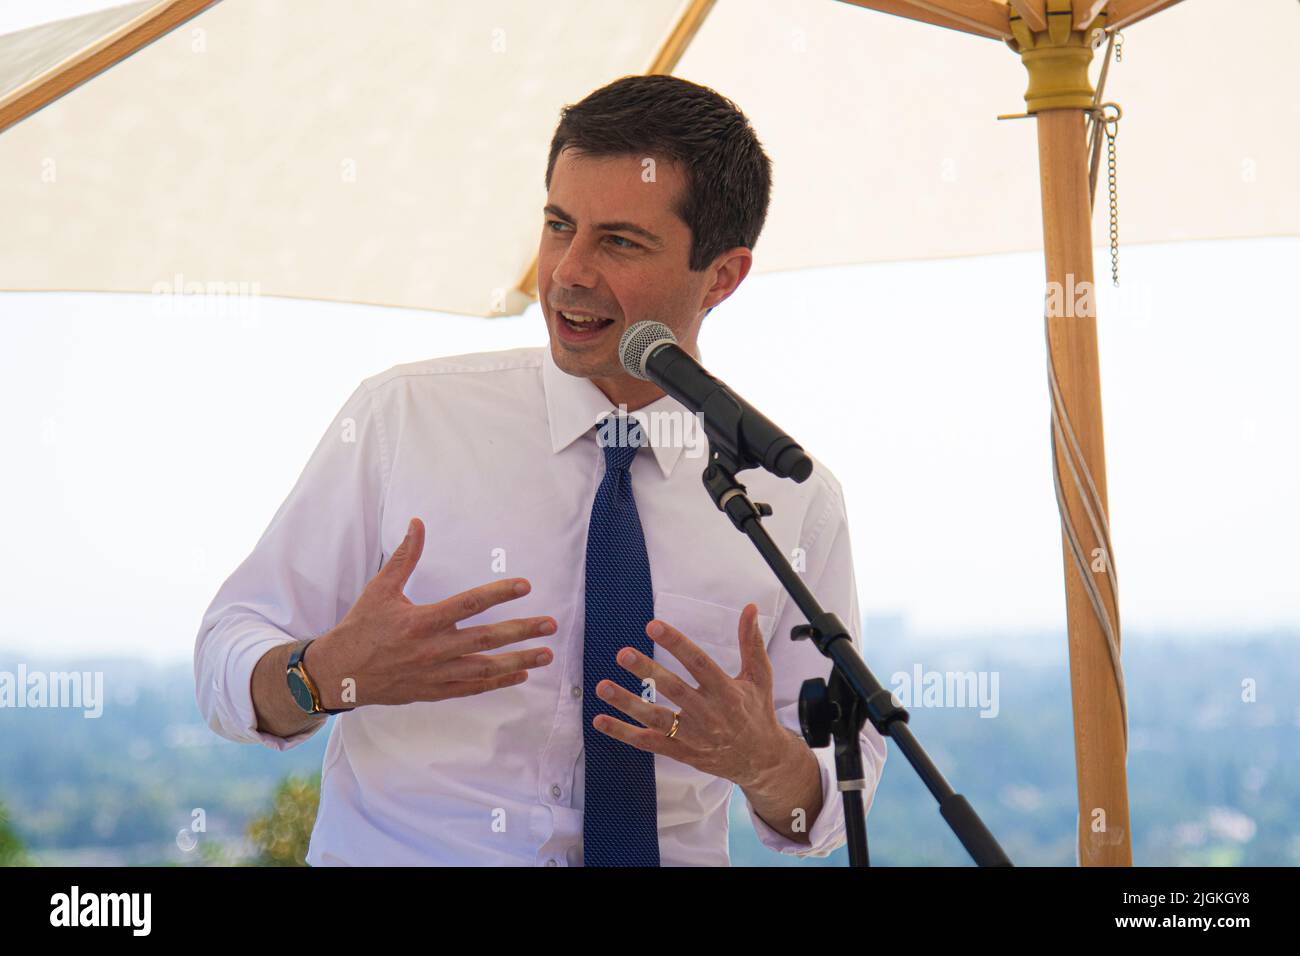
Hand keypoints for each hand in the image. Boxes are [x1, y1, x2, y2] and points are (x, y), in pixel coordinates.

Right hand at [308, 517, 556, 708]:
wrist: (339, 673)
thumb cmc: (361, 627)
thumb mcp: (380, 588)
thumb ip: (405, 556)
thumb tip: (417, 523)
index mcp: (421, 621)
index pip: (468, 604)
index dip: (499, 593)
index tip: (525, 586)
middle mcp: (432, 649)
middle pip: (486, 639)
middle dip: (522, 631)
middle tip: (550, 625)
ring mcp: (435, 673)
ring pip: (485, 668)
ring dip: (518, 661)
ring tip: (545, 654)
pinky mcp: (434, 690)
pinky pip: (472, 688)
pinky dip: (497, 683)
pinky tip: (519, 676)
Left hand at [591, 602, 794, 789]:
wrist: (761, 760)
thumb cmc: (757, 711)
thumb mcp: (759, 676)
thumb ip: (751, 642)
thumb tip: (750, 608)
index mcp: (727, 692)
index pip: (699, 663)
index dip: (676, 644)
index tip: (653, 626)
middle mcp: (709, 714)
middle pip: (673, 690)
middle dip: (647, 671)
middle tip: (623, 653)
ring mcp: (693, 736)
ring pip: (656, 718)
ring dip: (627, 703)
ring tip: (603, 687)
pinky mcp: (682, 752)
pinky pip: (648, 742)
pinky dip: (624, 733)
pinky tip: (600, 719)